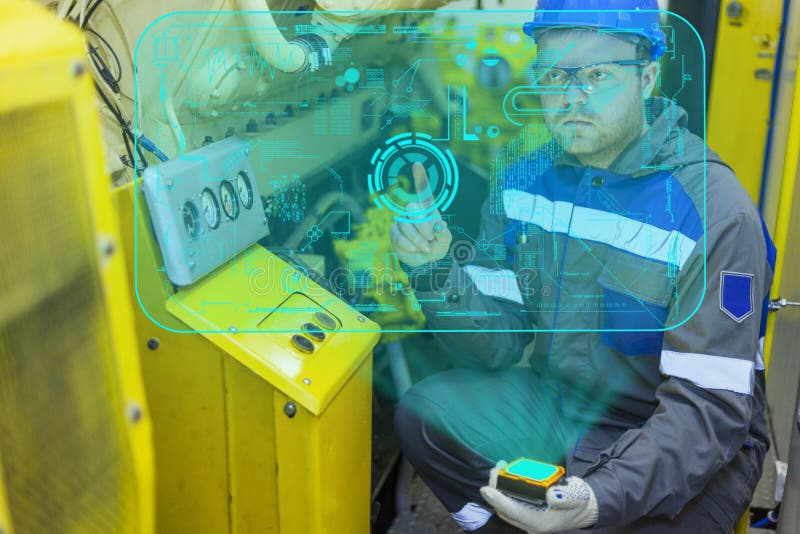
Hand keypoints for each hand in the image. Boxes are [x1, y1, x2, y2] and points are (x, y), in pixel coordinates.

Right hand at [390, 162, 452, 266]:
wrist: (424, 261)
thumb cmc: (436, 246)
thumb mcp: (445, 240)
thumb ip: (444, 233)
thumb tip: (439, 225)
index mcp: (427, 209)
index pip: (423, 191)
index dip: (420, 178)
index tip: (417, 164)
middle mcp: (413, 211)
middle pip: (412, 209)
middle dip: (422, 226)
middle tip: (430, 238)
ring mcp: (402, 220)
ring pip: (405, 225)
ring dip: (417, 240)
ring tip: (425, 247)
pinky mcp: (394, 231)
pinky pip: (399, 237)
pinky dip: (410, 246)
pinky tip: (415, 249)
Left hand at [480, 461, 598, 533]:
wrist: (581, 507)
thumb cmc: (579, 501)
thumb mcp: (577, 496)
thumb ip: (565, 497)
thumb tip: (549, 495)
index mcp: (541, 522)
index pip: (515, 513)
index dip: (499, 501)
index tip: (486, 489)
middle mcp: (530, 522)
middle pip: (504, 508)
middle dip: (495, 489)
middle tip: (495, 469)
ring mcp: (526, 517)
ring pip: (504, 504)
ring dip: (498, 486)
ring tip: (499, 466)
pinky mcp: (524, 509)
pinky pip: (508, 499)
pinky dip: (504, 486)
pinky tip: (504, 471)